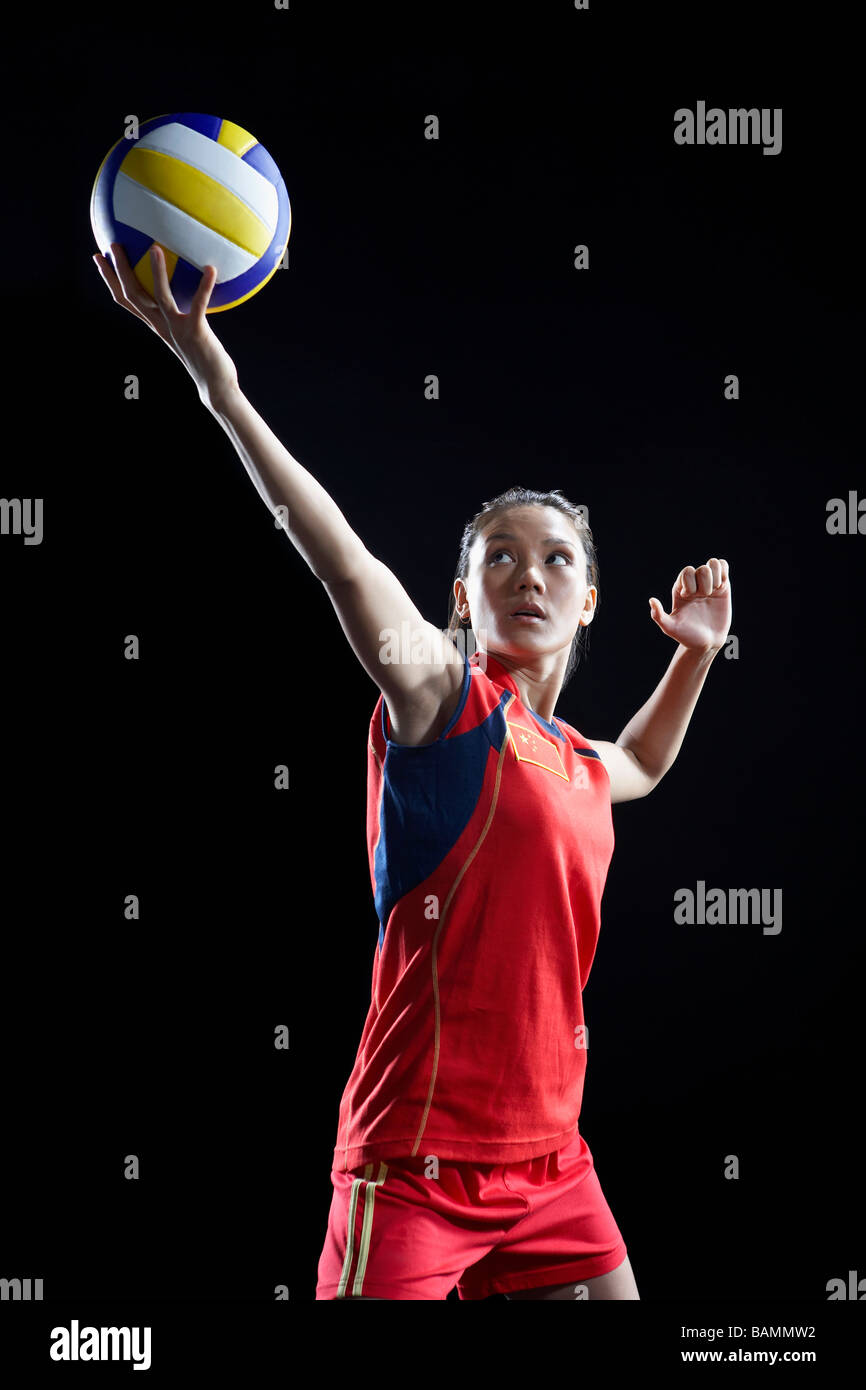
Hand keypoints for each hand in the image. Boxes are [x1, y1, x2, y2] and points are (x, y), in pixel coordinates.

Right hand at [92, 242, 239, 409]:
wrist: (215, 388)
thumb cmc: (205, 360)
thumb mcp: (188, 334)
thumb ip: (183, 316)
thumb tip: (189, 294)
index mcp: (157, 326)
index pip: (126, 301)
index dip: (109, 280)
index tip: (99, 258)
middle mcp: (162, 327)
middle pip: (133, 295)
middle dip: (120, 270)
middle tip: (113, 244)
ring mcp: (177, 330)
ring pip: (160, 298)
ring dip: (156, 273)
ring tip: (154, 248)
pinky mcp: (196, 333)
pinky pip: (199, 305)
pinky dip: (204, 287)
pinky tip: (211, 269)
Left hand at [648, 558, 730, 651]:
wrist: (707, 643)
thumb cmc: (687, 636)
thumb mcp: (670, 628)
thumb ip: (658, 616)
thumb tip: (652, 600)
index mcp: (680, 589)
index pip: (687, 572)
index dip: (690, 583)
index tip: (689, 597)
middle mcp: (694, 584)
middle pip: (702, 568)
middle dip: (705, 583)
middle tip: (704, 597)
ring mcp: (709, 584)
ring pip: (713, 563)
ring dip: (716, 576)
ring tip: (715, 590)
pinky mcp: (722, 586)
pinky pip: (723, 566)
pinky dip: (724, 572)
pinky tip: (721, 587)